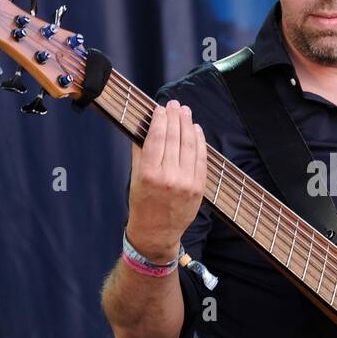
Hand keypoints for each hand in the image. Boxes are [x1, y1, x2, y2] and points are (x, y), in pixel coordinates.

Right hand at [126, 100, 206, 261]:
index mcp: (148, 174)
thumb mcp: (135, 178)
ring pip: (189, 145)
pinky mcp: (199, 188)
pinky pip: (201, 159)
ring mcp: (186, 183)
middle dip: (174, 118)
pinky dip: (200, 141)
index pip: (156, 139)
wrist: (157, 233)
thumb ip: (140, 152)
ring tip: (185, 111)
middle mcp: (169, 177)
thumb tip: (148, 126)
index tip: (160, 108)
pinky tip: (196, 129)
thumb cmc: (142, 204)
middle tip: (174, 104)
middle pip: (174, 139)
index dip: (159, 121)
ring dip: (188, 125)